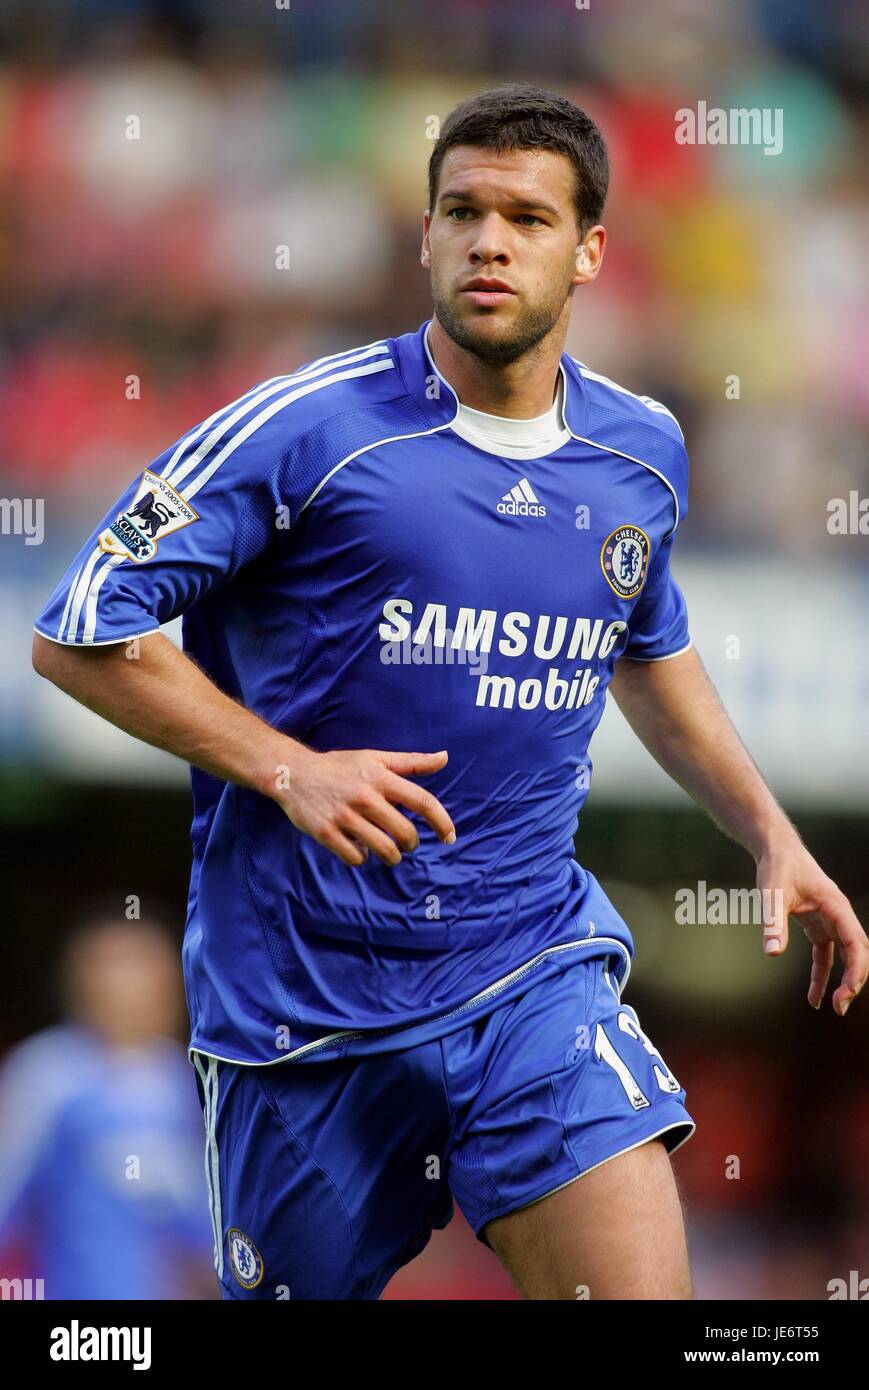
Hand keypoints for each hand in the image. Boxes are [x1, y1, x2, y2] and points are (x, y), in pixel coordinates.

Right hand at [276, 746, 455, 867]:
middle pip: (405, 832)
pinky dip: (363, 857)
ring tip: (390, 852)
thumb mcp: (376, 758)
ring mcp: (345, 816)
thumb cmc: (340, 767)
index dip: (442, 821)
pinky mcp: (326, 832)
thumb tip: (445, 758)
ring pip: (384, 849)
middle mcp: (365, 796)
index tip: (450, 836)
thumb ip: (412, 762)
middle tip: (408, 843)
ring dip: (392, 856)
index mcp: (381, 777)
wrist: (293, 774)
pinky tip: (361, 849)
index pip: (422, 801)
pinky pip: (356, 857)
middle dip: (412, 843)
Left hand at [757, 837, 867, 1015]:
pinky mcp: (817, 925)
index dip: (856, 969)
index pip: (856, 942)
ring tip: (832, 1007)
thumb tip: (772, 953)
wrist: (776, 850)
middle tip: (839, 1006)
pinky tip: (814, 995)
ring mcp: (830, 920)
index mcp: (836, 906)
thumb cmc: (778, 867)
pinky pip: (824, 955)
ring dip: (841, 981)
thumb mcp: (772, 894)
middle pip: (856, 952)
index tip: (848, 991)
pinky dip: (821, 975)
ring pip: (844, 956)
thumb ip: (773, 922)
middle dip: (853, 980)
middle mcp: (839, 915)